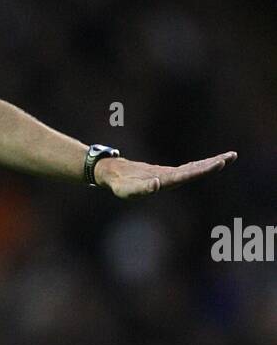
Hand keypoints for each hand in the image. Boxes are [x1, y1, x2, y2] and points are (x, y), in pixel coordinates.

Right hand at [95, 150, 236, 198]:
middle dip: (212, 165)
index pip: (187, 175)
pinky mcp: (167, 173)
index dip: (203, 169)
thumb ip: (142, 188)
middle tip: (231, 157)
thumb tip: (157, 185)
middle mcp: (170, 180)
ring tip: (229, 157)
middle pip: (194, 172)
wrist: (113, 177)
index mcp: (164, 183)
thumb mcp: (127, 188)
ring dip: (210, 164)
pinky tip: (213, 162)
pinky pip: (188, 168)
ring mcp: (169, 177)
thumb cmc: (119, 184)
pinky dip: (201, 164)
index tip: (218, 163)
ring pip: (193, 170)